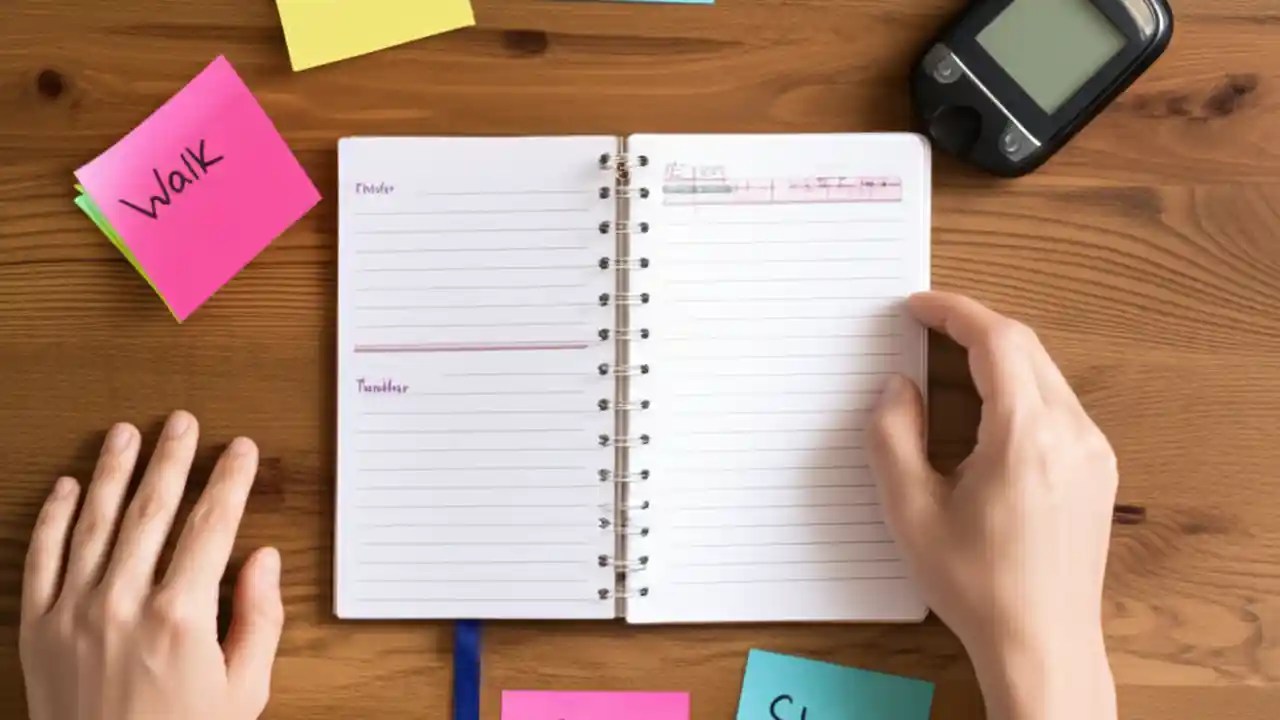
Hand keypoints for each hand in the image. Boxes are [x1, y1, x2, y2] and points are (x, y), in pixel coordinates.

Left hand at [20, 411, 283, 719]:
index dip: (230, 481)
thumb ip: (258, 619)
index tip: (241, 450)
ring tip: (126, 434)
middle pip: (152, 511)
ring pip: (95, 523)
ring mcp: (74, 613)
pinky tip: (70, 487)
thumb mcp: (243, 690)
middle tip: (182, 422)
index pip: (212, 527)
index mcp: (181, 618)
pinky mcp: (38, 629)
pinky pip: (42, 559)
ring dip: (114, 472)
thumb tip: (264, 560)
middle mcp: (124, 605)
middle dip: (172, 459)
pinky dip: (54, 518)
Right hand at [869, 293, 1117, 719]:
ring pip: (1046, 373)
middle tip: (926, 327)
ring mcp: (1094, 451)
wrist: (1043, 644)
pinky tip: (987, 411)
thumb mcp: (910, 512)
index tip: (917, 306)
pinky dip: (1020, 387)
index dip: (954, 311)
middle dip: (974, 327)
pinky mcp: (1099, 470)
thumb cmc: (976, 587)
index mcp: (1025, 436)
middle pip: (1026, 348)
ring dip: (998, 357)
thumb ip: (892, 437)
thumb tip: (897, 388)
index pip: (997, 341)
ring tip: (948, 365)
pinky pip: (1059, 404)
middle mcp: (1071, 433)